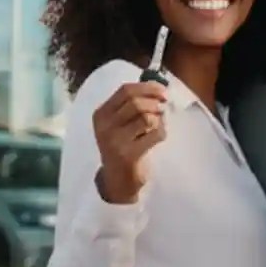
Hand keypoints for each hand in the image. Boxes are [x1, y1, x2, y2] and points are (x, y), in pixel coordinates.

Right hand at [92, 81, 167, 203]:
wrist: (117, 181)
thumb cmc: (122, 147)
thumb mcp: (119, 124)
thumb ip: (133, 105)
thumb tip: (158, 86)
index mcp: (101, 114)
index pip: (125, 90)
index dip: (147, 87)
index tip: (162, 91)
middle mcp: (104, 126)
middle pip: (136, 102)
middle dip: (155, 102)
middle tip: (164, 107)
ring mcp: (115, 141)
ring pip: (146, 118)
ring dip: (158, 119)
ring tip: (157, 126)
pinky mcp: (129, 155)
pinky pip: (154, 134)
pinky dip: (162, 132)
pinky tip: (158, 138)